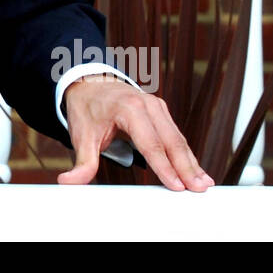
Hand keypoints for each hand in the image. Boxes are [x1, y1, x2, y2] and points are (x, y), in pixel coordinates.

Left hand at [58, 73, 212, 191]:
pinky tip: (196, 169)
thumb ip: (81, 163)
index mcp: (128, 109)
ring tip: (204, 183)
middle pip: (171, 141)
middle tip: (200, 189)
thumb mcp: (81, 136)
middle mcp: (147, 104)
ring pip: (178, 138)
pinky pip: (176, 134)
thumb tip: (68, 182)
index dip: (164, 167)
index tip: (177, 186)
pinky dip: (186, 153)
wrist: (89, 83)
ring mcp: (157, 106)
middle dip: (187, 167)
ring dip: (191, 162)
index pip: (150, 143)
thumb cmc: (86, 109)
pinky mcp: (161, 111)